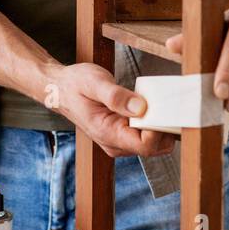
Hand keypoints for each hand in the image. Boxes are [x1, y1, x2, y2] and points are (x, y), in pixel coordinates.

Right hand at [40, 61, 175, 158]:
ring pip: (155, 143)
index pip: (145, 145)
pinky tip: (152, 105)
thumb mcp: (94, 82)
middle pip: (155, 147)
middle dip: (165, 127)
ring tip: (159, 102)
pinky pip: (148, 135)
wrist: (60, 89)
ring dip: (162, 125)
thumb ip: (116, 96)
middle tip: (168, 102)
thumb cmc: (75, 84)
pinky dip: (155, 122)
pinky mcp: (124, 134)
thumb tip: (142, 107)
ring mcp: (120, 141)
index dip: (159, 130)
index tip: (163, 108)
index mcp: (108, 133)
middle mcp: (116, 144)